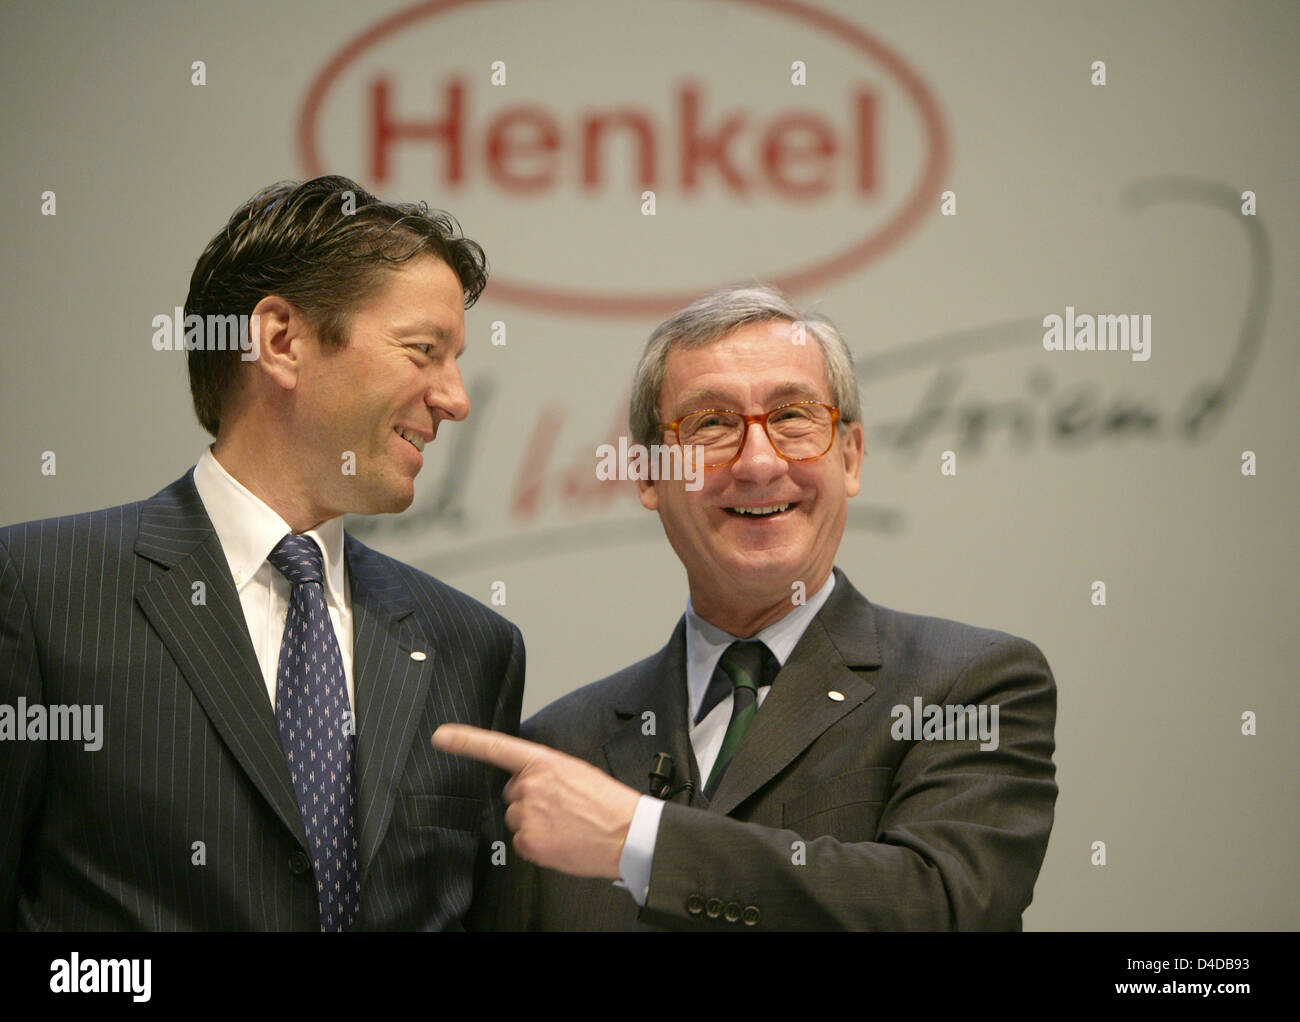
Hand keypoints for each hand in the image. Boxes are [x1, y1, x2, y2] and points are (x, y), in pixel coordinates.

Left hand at [432, 723, 641, 878]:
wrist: (627, 833)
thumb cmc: (608, 803)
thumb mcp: (577, 772)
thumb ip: (546, 773)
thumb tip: (529, 785)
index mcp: (544, 762)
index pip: (496, 747)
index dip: (465, 741)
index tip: (442, 736)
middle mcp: (530, 786)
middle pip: (512, 793)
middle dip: (530, 800)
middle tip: (560, 808)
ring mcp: (527, 815)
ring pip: (517, 819)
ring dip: (535, 823)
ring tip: (565, 825)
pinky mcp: (528, 842)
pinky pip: (522, 843)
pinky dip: (539, 844)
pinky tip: (561, 840)